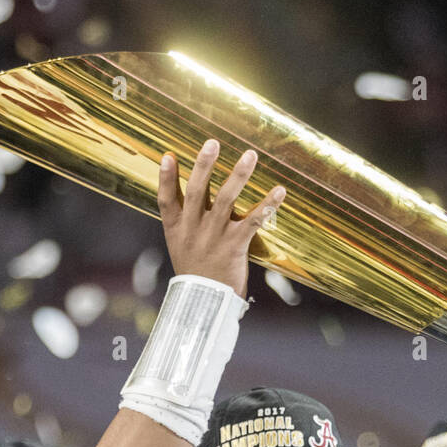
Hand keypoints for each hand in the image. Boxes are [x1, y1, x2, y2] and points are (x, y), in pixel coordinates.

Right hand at [157, 138, 284, 298]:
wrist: (206, 303)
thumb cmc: (196, 270)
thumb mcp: (180, 244)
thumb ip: (182, 218)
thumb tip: (187, 193)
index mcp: (177, 229)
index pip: (166, 200)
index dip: (166, 178)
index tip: (169, 157)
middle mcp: (194, 229)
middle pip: (197, 192)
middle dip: (204, 166)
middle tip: (212, 142)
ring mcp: (215, 237)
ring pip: (226, 201)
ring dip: (239, 176)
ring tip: (250, 155)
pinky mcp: (235, 246)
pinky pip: (253, 221)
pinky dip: (267, 206)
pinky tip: (280, 191)